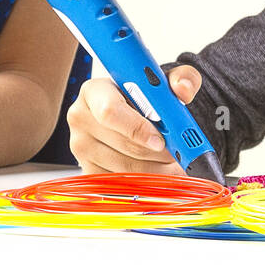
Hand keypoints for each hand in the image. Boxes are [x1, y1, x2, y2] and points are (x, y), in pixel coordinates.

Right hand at [67, 65, 200, 174]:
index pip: (110, 112)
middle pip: (124, 145)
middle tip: (179, 153)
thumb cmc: (143, 96)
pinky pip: (122, 185)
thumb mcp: (165, 81)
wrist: (131, 113)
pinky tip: (159, 171)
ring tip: (173, 161)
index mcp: (95, 91)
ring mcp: (81, 148)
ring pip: (126, 169)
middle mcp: (81, 118)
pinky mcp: (88, 170)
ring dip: (157, 169)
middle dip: (158, 152)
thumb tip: (183, 90)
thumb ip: (181, 79)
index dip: (138, 128)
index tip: (161, 139)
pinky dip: (146, 182)